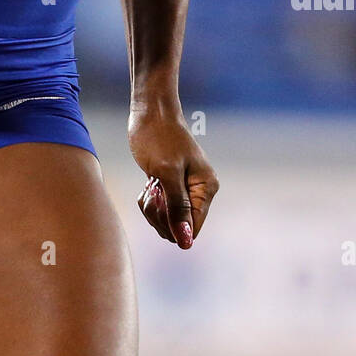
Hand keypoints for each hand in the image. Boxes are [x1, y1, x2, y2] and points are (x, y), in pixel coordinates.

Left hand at [128, 106, 217, 248]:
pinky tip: (148, 184)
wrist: (149, 113)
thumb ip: (177, 207)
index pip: (192, 228)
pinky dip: (148, 201)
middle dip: (160, 214)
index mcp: (206, 188)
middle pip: (177, 228)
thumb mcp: (167, 172)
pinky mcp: (169, 189)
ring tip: (151, 184)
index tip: (161, 201)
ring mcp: (184, 191)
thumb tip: (185, 242)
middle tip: (154, 190)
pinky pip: (158, 211)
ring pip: (166, 221)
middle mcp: (199, 192)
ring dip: (152, 207)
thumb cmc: (159, 137)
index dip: (173, 224)